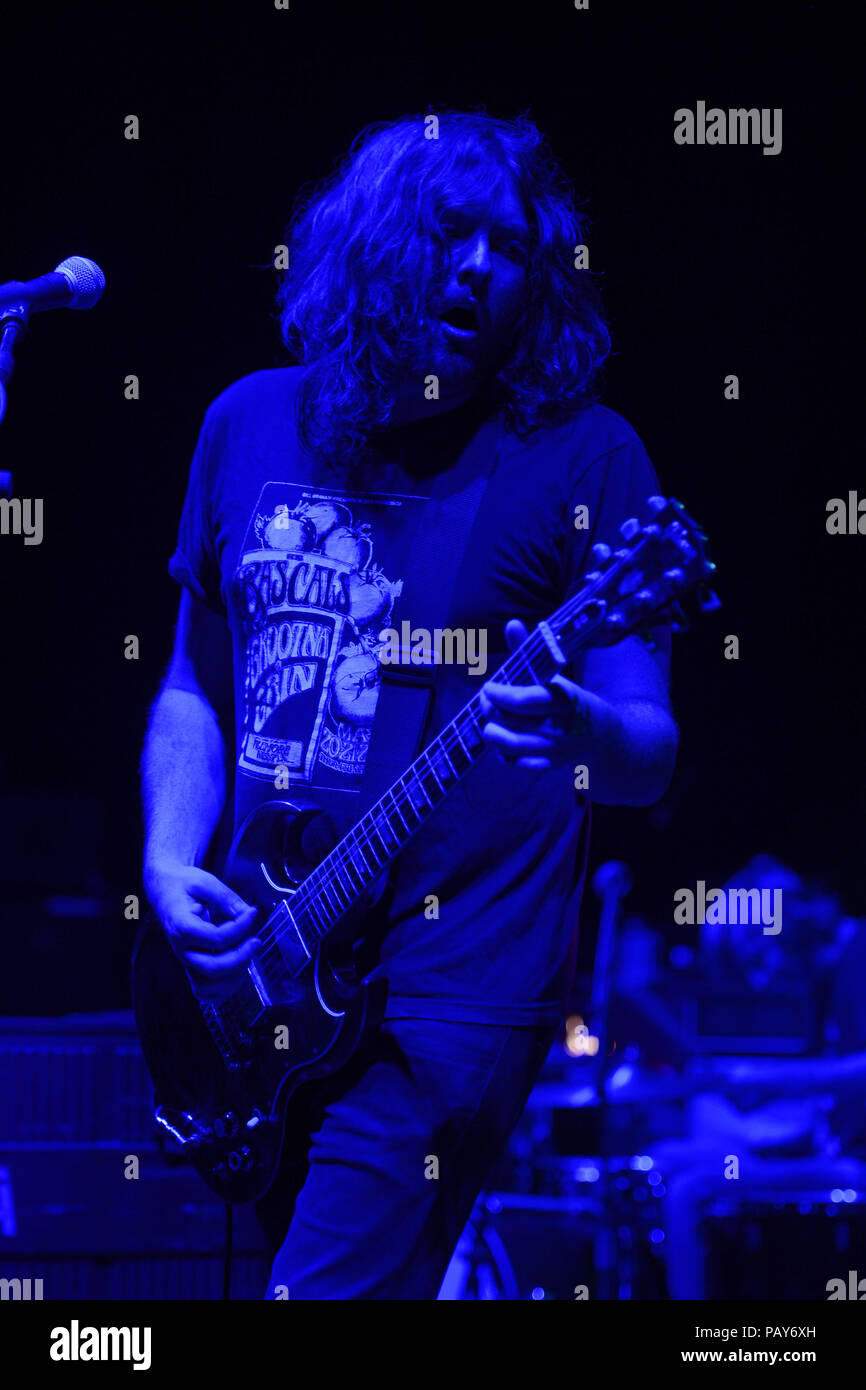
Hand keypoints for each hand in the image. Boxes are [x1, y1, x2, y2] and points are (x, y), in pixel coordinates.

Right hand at [145, 859, 260, 1000]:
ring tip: (247, 956)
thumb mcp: (204, 882)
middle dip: (241, 957)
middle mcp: (182, 949)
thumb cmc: (182, 885)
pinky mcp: (191, 965)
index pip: (216, 938)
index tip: (252, 912)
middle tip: (256, 941)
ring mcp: (186, 960)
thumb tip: (247, 913)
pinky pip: (204, 991)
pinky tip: (237, 974)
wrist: (163, 890)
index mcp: (182, 927)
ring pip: (208, 986)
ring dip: (233, 977)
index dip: (240, 928)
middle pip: (213, 968)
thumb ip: (226, 898)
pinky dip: (222, 990)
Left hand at [478, 618, 601, 772]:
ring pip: (511, 745)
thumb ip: (531, 651)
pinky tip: (503, 740)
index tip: (489, 686)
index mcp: (565, 699)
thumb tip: (512, 624)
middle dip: (490, 709)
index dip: (499, 694)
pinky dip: (503, 755)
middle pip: (512, 721)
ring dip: (492, 733)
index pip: (526, 700)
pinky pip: (517, 764)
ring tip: (489, 722)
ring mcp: (555, 748)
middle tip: (485, 699)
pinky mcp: (550, 765)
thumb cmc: (572, 700)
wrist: (606, 738)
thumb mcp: (558, 675)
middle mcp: (560, 726)